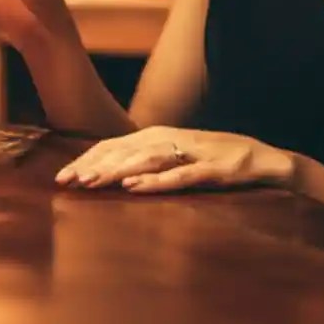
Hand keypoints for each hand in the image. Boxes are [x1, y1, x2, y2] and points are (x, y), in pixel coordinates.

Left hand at [55, 126, 295, 193]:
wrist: (263, 159)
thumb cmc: (212, 160)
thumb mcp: (172, 157)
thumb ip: (142, 162)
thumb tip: (107, 175)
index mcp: (155, 136)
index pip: (112, 146)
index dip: (85, 160)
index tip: (61, 177)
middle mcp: (168, 139)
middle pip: (122, 151)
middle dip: (91, 166)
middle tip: (65, 181)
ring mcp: (190, 153)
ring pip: (145, 161)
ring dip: (115, 171)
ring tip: (90, 182)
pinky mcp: (211, 170)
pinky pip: (179, 176)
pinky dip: (155, 181)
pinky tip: (134, 187)